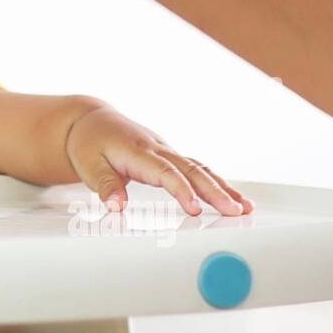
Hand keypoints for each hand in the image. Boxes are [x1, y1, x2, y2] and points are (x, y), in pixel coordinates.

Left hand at [64, 105, 252, 216]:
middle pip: (191, 170)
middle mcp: (158, 149)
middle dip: (215, 192)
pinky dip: (215, 182)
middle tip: (235, 211)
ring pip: (199, 168)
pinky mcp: (170, 156)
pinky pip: (196, 168)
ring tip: (244, 207)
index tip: (194, 210)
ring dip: (222, 187)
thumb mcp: (89, 165)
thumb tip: (116, 206)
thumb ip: (105, 185)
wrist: (91, 121)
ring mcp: (166, 151)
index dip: (181, 191)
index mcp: (138, 151)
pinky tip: (231, 196)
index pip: (165, 173)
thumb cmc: (90, 142)